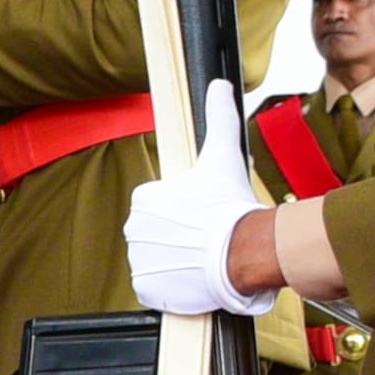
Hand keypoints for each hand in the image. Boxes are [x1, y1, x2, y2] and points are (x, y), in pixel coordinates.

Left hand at [126, 84, 279, 316]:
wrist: (242, 252)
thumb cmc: (231, 206)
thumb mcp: (223, 155)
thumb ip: (219, 117)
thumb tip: (219, 85)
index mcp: (143, 200)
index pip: (156, 204)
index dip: (182, 209)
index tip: (202, 212)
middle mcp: (133, 230)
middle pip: (156, 232)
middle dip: (178, 234)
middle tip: (205, 234)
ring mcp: (139, 261)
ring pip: (157, 258)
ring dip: (176, 258)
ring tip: (203, 255)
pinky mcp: (147, 288)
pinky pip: (156, 285)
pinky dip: (172, 283)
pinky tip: (193, 275)